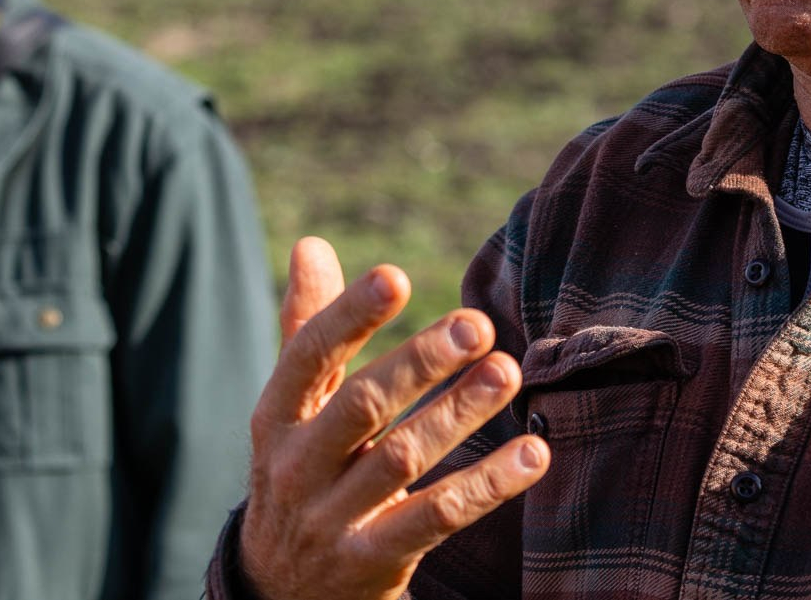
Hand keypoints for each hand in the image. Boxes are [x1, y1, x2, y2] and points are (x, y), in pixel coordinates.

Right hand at [238, 237, 549, 599]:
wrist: (279, 590)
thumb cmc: (300, 469)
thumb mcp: (292, 406)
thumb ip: (308, 326)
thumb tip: (313, 244)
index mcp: (277, 415)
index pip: (309, 356)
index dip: (349, 316)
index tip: (395, 276)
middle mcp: (298, 466)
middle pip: (362, 407)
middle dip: (419, 363)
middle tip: (475, 324)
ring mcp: (334, 518)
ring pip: (403, 460)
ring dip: (459, 415)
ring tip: (507, 372)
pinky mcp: (373, 561)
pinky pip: (438, 519)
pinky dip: (487, 486)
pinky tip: (533, 453)